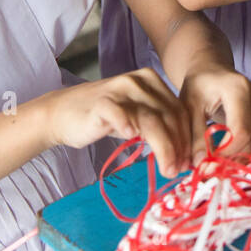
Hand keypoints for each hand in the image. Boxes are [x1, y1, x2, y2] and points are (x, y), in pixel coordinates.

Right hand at [43, 68, 192, 175]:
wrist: (62, 114)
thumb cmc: (104, 119)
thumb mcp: (136, 117)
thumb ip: (158, 125)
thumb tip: (184, 154)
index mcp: (151, 80)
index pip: (179, 110)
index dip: (188, 138)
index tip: (188, 162)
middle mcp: (138, 81)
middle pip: (169, 116)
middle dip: (178, 146)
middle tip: (179, 170)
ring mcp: (120, 90)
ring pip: (152, 120)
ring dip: (164, 147)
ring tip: (167, 169)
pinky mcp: (102, 102)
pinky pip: (120, 114)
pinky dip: (128, 126)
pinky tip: (132, 138)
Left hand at [177, 64, 250, 165]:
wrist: (212, 71)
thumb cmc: (200, 87)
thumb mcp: (188, 107)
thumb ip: (194, 136)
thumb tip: (201, 166)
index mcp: (238, 90)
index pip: (241, 133)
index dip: (227, 156)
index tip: (209, 168)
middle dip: (239, 161)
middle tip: (219, 172)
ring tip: (245, 163)